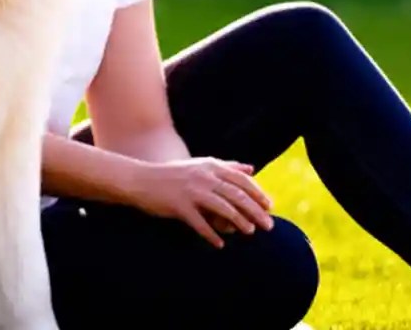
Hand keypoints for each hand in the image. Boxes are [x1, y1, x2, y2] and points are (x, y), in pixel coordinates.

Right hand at [126, 157, 274, 247]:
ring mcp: (191, 192)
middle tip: (269, 225)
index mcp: (210, 166)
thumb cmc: (173, 174)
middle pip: (237, 195)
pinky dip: (211, 235)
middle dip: (256, 211)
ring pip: (223, 209)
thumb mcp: (200, 165)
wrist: (141, 180)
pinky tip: (220, 244)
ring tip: (249, 232)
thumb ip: (226, 166)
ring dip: (239, 222)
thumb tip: (251, 169)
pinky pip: (200, 224)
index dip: (258, 194)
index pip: (242, 180)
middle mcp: (203, 177)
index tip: (269, 207)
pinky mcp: (179, 206)